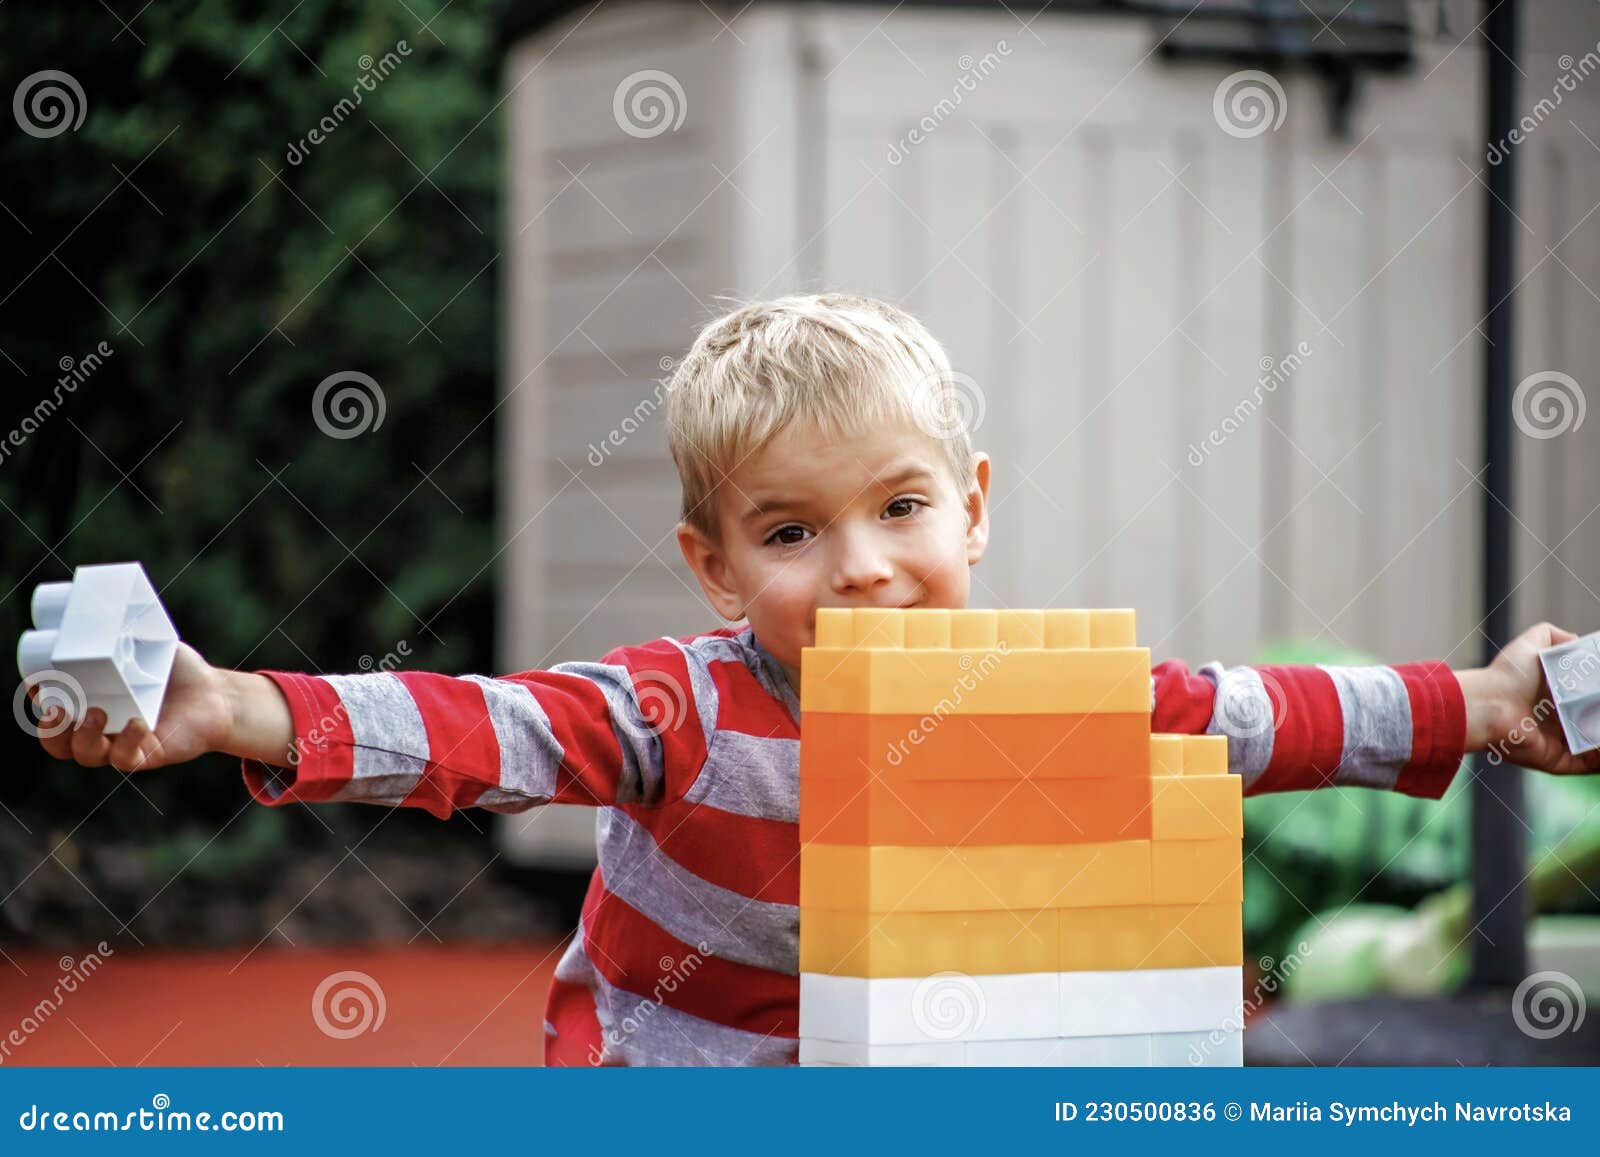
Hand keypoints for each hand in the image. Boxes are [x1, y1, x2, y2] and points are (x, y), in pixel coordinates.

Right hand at [32, 641, 232, 771]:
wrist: (217, 695)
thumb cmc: (175, 671)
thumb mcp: (146, 646)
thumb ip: (123, 632)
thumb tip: (105, 606)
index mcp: (90, 703)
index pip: (51, 710)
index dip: (39, 700)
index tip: (38, 682)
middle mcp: (100, 729)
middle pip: (58, 743)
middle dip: (51, 730)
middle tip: (57, 709)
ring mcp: (122, 744)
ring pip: (86, 754)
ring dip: (84, 737)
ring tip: (98, 713)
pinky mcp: (147, 755)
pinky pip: (127, 758)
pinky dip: (128, 741)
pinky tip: (138, 722)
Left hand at [1458, 622, 1599, 774]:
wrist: (1489, 705)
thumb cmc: (1508, 675)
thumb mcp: (1531, 645)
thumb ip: (1551, 636)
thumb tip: (1577, 639)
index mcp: (1553, 698)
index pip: (1588, 700)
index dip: (1597, 696)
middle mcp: (1556, 722)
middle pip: (1593, 723)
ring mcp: (1558, 743)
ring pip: (1595, 744)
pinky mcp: (1558, 761)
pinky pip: (1591, 765)